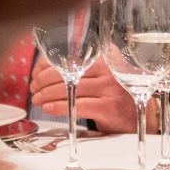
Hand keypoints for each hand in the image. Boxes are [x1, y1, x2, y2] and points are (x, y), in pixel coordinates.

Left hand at [29, 58, 159, 132]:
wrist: (136, 114)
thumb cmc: (112, 92)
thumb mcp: (102, 72)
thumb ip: (81, 65)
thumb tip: (43, 66)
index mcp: (107, 55)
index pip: (71, 55)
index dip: (49, 63)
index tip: (36, 72)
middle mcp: (111, 68)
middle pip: (67, 71)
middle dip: (43, 80)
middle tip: (33, 88)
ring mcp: (111, 87)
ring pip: (69, 89)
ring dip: (46, 95)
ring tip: (37, 99)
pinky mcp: (108, 107)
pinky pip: (76, 105)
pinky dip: (58, 106)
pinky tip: (48, 108)